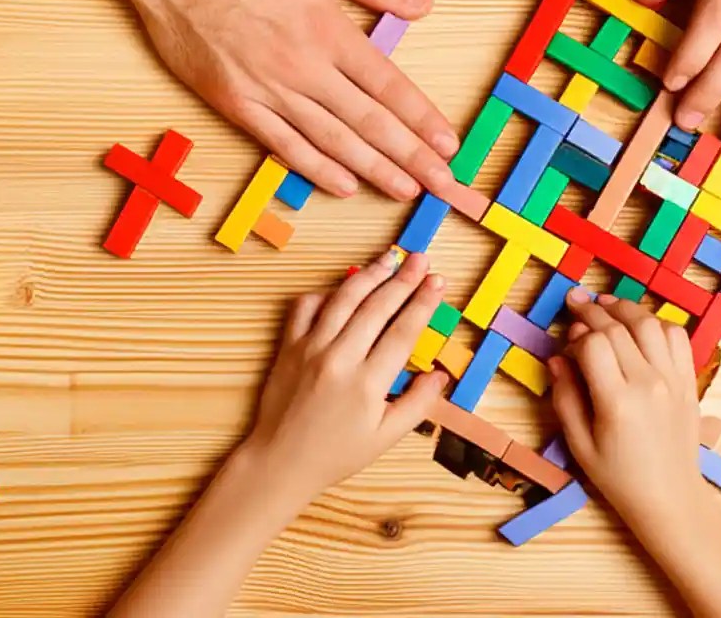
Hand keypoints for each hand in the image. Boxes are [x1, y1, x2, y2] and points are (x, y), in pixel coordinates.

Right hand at [109, 0, 457, 198]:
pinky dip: (315, 169)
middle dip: (411, 157)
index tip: (448, 143)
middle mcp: (302, 67)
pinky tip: (344, 185)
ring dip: (373, 170)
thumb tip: (422, 4)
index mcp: (327, 30)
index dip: (422, 119)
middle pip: (369, 122)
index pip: (388, 86)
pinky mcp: (234, 103)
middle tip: (441, 184)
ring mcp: (267, 89)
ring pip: (332, 141)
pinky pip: (282, 145)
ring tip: (405, 190)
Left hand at [244, 251, 448, 505]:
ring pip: (344, 300)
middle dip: (403, 280)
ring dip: (369, 275)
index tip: (438, 281)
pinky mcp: (288, 347)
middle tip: (421, 259)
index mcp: (368, 383)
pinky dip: (325, 293)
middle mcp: (339, 359)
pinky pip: (306, 308)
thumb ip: (417, 404)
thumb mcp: (385, 438)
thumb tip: (440, 374)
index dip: (423, 303)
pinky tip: (342, 287)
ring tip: (390, 258)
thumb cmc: (337, 454)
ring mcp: (310, 349)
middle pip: (377, 307)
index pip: (403, 332)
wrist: (280, 462)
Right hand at [548, 292, 703, 525]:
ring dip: (625, 310)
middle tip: (576, 301)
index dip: (576, 333)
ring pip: (650, 324)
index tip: (567, 337)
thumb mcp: (579, 444)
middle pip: (619, 328)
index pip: (594, 345)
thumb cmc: (618, 476)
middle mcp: (648, 383)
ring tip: (606, 306)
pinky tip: (640, 326)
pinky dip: (657, 323)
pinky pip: (677, 337)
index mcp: (616, 402)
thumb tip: (558, 357)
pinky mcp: (689, 381)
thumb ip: (566, 397)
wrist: (670, 496)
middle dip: (593, 311)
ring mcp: (674, 379)